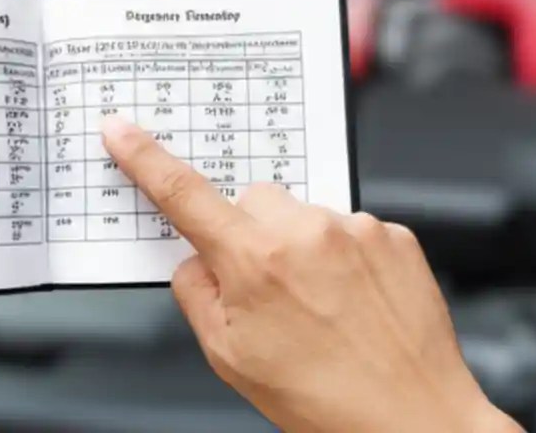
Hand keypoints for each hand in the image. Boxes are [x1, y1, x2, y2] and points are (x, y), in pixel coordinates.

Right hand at [102, 116, 520, 432]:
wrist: (412, 420)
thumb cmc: (327, 401)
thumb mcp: (229, 358)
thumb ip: (196, 294)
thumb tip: (192, 261)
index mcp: (255, 262)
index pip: (182, 193)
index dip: (145, 158)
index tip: (122, 131)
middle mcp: (306, 233)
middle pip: (251, 200)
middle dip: (247, 233)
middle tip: (265, 289)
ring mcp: (356, 229)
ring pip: (304, 213)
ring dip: (300, 245)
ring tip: (321, 306)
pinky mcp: (394, 235)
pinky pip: (349, 227)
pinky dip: (344, 255)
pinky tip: (352, 301)